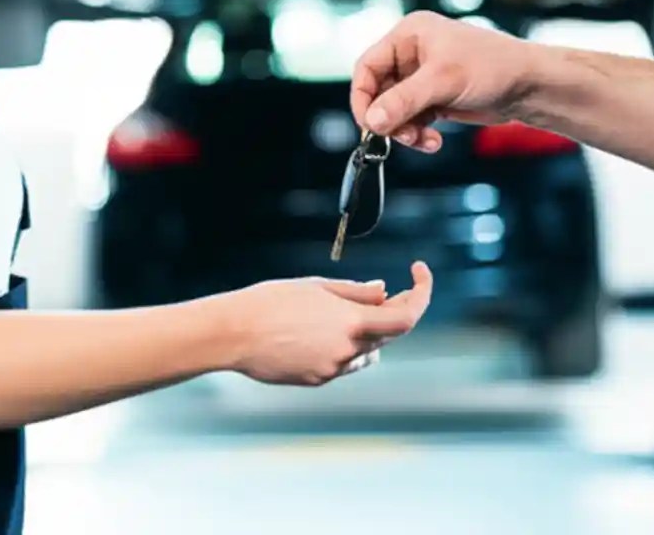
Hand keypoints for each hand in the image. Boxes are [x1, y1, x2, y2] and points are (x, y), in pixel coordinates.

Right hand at [227, 262, 432, 385]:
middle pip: (388, 335)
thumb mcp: (317, 287)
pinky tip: (315, 333)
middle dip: (391, 312)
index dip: (421, 294)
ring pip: (366, 352)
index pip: (407, 317)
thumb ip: (355, 292)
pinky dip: (341, 347)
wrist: (233, 333)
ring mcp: (333, 369)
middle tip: (388, 291)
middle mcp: (348, 350)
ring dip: (366, 333)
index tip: (418, 273)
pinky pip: (341, 363)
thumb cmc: (271, 302)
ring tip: (343, 313)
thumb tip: (383, 291)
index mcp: (352, 322)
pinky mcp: (317, 380)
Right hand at [351, 11, 535, 152]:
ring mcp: (423, 78)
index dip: (362, 96)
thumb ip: (404, 101)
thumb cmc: (494, 67)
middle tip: (398, 136)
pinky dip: (417, 134)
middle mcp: (412, 54)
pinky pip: (412, 120)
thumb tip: (372, 120)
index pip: (367, 66)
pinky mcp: (435, 98)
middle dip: (387, 118)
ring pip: (394, 110)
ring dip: (403, 130)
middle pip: (378, 92)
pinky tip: (432, 142)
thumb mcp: (442, 81)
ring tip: (421, 140)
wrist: (528, 86)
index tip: (368, 123)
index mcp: (409, 35)